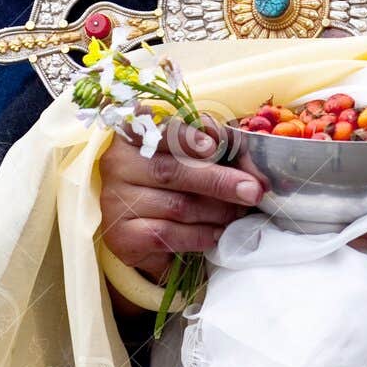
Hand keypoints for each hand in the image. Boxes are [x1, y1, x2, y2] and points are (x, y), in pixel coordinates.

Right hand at [99, 117, 262, 289]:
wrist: (144, 232)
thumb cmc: (174, 185)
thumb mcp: (190, 159)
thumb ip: (214, 152)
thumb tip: (247, 165)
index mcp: (134, 135)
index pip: (159, 130)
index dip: (188, 137)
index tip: (215, 147)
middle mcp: (118, 165)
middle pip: (172, 171)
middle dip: (218, 181)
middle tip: (251, 191)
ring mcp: (115, 201)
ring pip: (174, 205)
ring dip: (215, 212)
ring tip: (237, 214)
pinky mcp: (122, 236)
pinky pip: (167, 235)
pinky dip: (198, 236)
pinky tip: (216, 234)